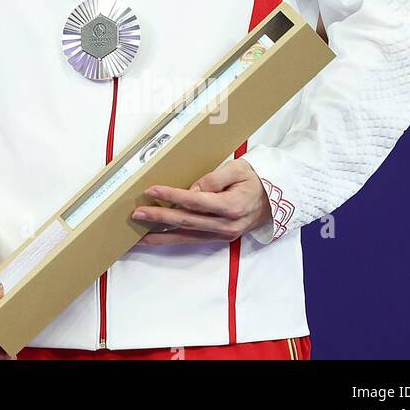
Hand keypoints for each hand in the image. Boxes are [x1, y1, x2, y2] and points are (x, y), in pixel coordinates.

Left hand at [132, 159, 272, 246]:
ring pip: (185, 236)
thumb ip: (214, 179)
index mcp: (232, 206)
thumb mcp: (237, 169)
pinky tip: (154, 238)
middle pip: (187, 221)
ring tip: (137, 234)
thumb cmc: (254, 180)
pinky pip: (191, 239)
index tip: (151, 190)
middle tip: (137, 213)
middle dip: (159, 217)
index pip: (195, 201)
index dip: (172, 195)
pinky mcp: (218, 238)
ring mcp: (222, 235)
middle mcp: (226, 225)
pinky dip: (171, 239)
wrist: (273, 200)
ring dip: (160, 234)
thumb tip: (191, 190)